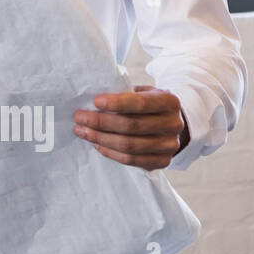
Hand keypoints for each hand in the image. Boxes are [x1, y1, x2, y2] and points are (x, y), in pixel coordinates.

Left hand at [73, 85, 188, 170]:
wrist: (169, 123)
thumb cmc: (148, 104)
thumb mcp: (142, 92)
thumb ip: (123, 94)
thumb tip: (91, 102)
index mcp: (169, 101)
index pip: (141, 103)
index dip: (116, 103)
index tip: (95, 101)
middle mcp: (173, 124)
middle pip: (132, 126)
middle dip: (100, 122)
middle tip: (79, 117)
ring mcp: (169, 146)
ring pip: (129, 146)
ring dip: (100, 138)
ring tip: (82, 131)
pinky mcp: (162, 162)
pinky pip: (131, 160)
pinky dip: (109, 152)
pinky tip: (96, 143)